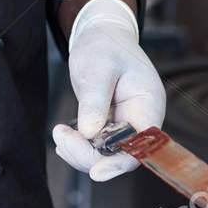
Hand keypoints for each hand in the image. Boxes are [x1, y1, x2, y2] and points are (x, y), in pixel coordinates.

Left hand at [52, 0, 165, 181]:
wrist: (102, 35)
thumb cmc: (105, 46)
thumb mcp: (98, 67)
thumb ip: (95, 100)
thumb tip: (89, 133)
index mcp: (148, 105)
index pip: (140, 144)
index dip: (120, 162)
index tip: (96, 171)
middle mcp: (140, 119)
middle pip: (121, 155)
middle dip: (89, 154)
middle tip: (61, 137)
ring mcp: (125, 124)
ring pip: (106, 154)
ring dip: (80, 152)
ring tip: (59, 133)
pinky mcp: (110, 125)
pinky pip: (96, 146)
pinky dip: (79, 146)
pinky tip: (63, 136)